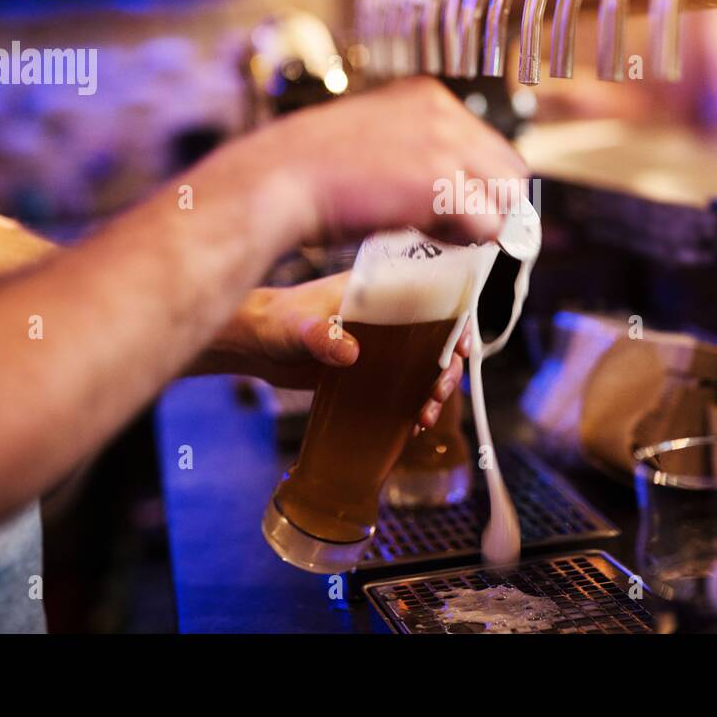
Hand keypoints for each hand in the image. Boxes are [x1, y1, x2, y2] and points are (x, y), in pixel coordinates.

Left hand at [194, 273, 468, 428]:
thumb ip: (320, 336)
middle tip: (438, 393)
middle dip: (447, 367)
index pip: (434, 295)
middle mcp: (388, 316)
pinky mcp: (370, 370)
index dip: (457, 319)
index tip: (462, 345)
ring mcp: (381, 345)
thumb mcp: (296, 326)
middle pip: (437, 337)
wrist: (254, 344)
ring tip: (424, 417)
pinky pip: (402, 386)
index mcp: (379, 290)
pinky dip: (412, 405)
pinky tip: (410, 426)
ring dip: (433, 391)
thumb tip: (349, 352)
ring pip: (424, 365)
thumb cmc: (274, 320)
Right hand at [264, 77, 529, 246]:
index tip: (446, 199)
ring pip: (505, 198)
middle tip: (447, 223)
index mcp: (427, 95)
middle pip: (510, 170)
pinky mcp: (442, 183)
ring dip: (475, 222)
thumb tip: (453, 181)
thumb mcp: (373, 136)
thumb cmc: (311, 170)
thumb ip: (416, 148)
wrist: (277, 181)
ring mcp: (446, 145)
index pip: (489, 143)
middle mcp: (444, 112)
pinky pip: (487, 226)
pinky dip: (463, 240)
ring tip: (431, 228)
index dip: (475, 181)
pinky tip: (423, 232)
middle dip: (486, 202)